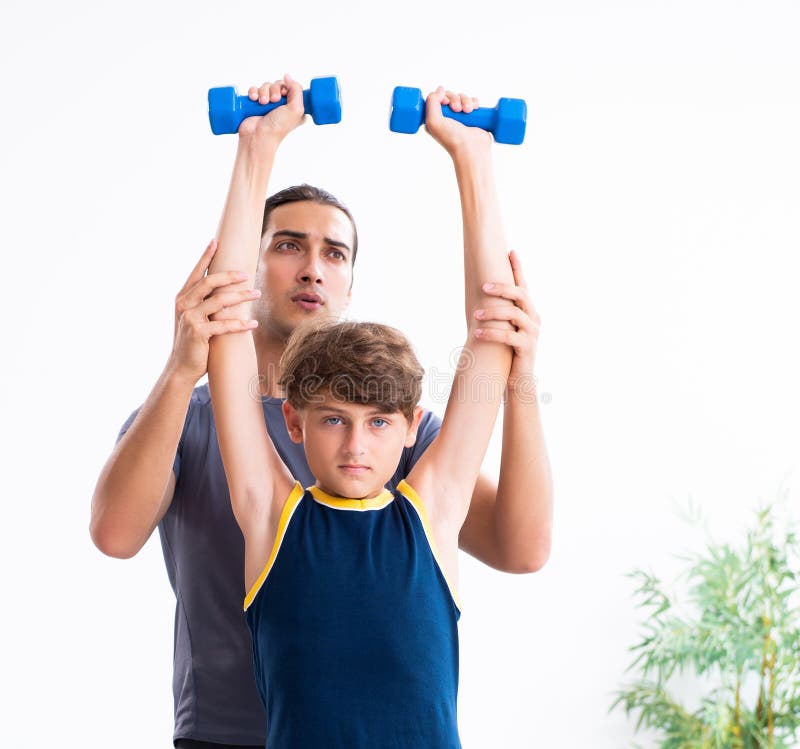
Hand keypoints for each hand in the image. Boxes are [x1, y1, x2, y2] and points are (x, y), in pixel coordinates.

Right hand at [169, 239, 260, 382]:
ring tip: (257, 294)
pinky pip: (224, 325)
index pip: (196, 273)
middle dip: (230, 276)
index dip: (205, 257)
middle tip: (248, 274)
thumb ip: (203, 303)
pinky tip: (253, 323)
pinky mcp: (198, 333)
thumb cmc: (193, 342)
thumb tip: (222, 290)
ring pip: (219, 301)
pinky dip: (240, 324)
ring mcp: (190, 318)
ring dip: (241, 297)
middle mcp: (183, 304)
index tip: (215, 241)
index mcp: (182, 297)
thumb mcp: (194, 318)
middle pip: (209, 282)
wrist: (181, 367)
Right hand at [239, 74, 305, 144]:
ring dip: (263, 92)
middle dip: (274, 90)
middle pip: (278, 84)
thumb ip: (297, 89)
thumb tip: (287, 76)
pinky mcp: (255, 105)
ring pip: (265, 86)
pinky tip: (254, 100)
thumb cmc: (279, 127)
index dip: (287, 87)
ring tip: (262, 103)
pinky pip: (254, 90)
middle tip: (273, 101)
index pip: (291, 87)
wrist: (258, 136)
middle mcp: (281, 106)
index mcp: (294, 107)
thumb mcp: (296, 109)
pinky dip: (253, 92)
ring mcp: (267, 105)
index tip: (284, 95)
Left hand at [424, 86, 492, 159]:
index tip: (446, 103)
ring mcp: (460, 117)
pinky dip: (474, 102)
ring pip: (462, 97)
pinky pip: (473, 101)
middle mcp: (447, 118)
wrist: (472, 148)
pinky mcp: (473, 117)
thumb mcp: (433, 121)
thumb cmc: (451, 138)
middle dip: (455, 99)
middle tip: (458, 110)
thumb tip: (440, 89)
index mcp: (435, 119)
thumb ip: (431, 102)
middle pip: (450, 96)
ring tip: (468, 111)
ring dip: (466, 100)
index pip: (437, 98)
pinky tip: (474, 109)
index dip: (442, 96)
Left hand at [473, 250, 540, 389]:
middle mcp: (534, 319)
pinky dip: (491, 333)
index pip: (524, 285)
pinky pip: (508, 336)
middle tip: (483, 285)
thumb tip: (481, 294)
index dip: (518, 268)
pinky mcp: (527, 348)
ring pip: (514, 314)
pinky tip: (477, 333)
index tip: (511, 251)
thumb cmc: (508, 351)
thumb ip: (501, 313)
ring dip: (492, 312)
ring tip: (475, 314)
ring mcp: (532, 333)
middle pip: (521, 294)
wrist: (518, 379)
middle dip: (502, 287)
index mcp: (530, 311)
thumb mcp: (506, 328)